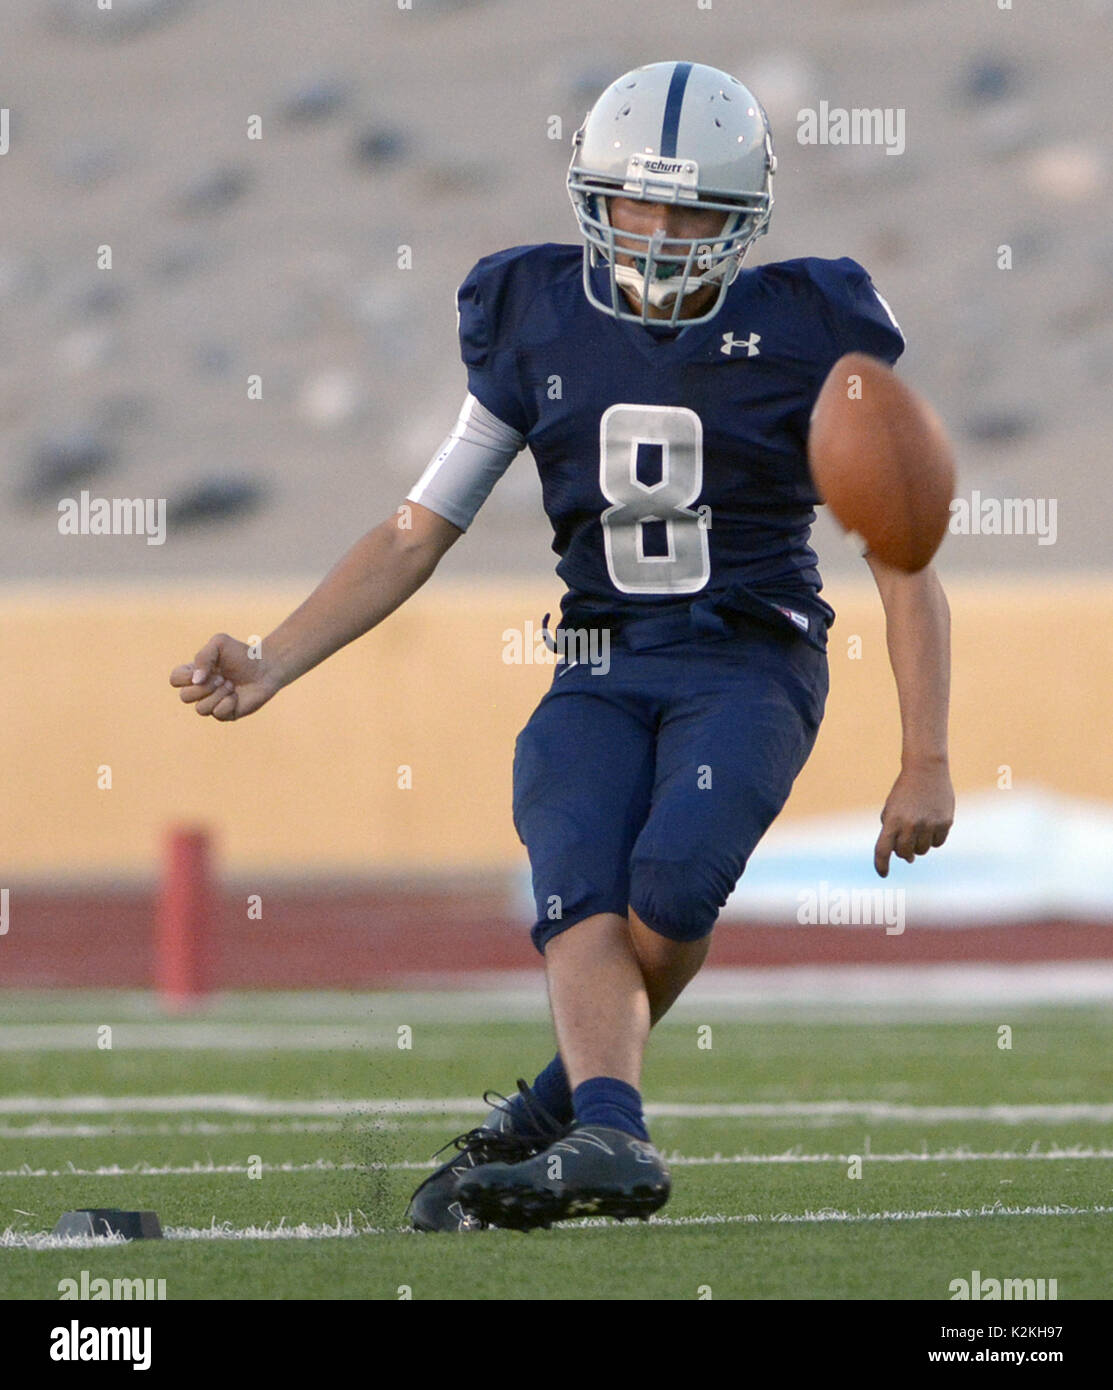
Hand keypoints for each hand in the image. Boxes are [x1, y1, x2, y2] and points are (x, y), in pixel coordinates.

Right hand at [169, 633, 278, 721]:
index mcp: (194, 673)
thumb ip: (202, 657)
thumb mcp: (219, 643)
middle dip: (205, 687)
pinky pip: (218, 714)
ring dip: (218, 695)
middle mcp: (200, 690)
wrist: (266, 667)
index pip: (174, 679)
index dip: (186, 677)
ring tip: (231, 685)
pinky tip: (236, 696)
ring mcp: (212, 703)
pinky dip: (228, 703)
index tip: (206, 669)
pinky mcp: (226, 714)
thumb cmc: (242, 654)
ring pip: (200, 709)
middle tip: (222, 678)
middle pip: (185, 697)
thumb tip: (196, 680)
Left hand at [874, 761, 953, 876]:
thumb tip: (907, 858)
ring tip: (918, 827)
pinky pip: (937, 843)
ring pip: (922, 850)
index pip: (883, 850)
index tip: (883, 874)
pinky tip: (931, 825)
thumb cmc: (904, 792)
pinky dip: (933, 839)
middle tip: (905, 843)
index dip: (881, 865)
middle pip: (904, 853)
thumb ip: (893, 832)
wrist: (926, 770)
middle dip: (903, 851)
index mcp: (892, 820)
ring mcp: (929, 824)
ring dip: (918, 844)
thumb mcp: (891, 809)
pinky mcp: (945, 822)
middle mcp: (910, 824)